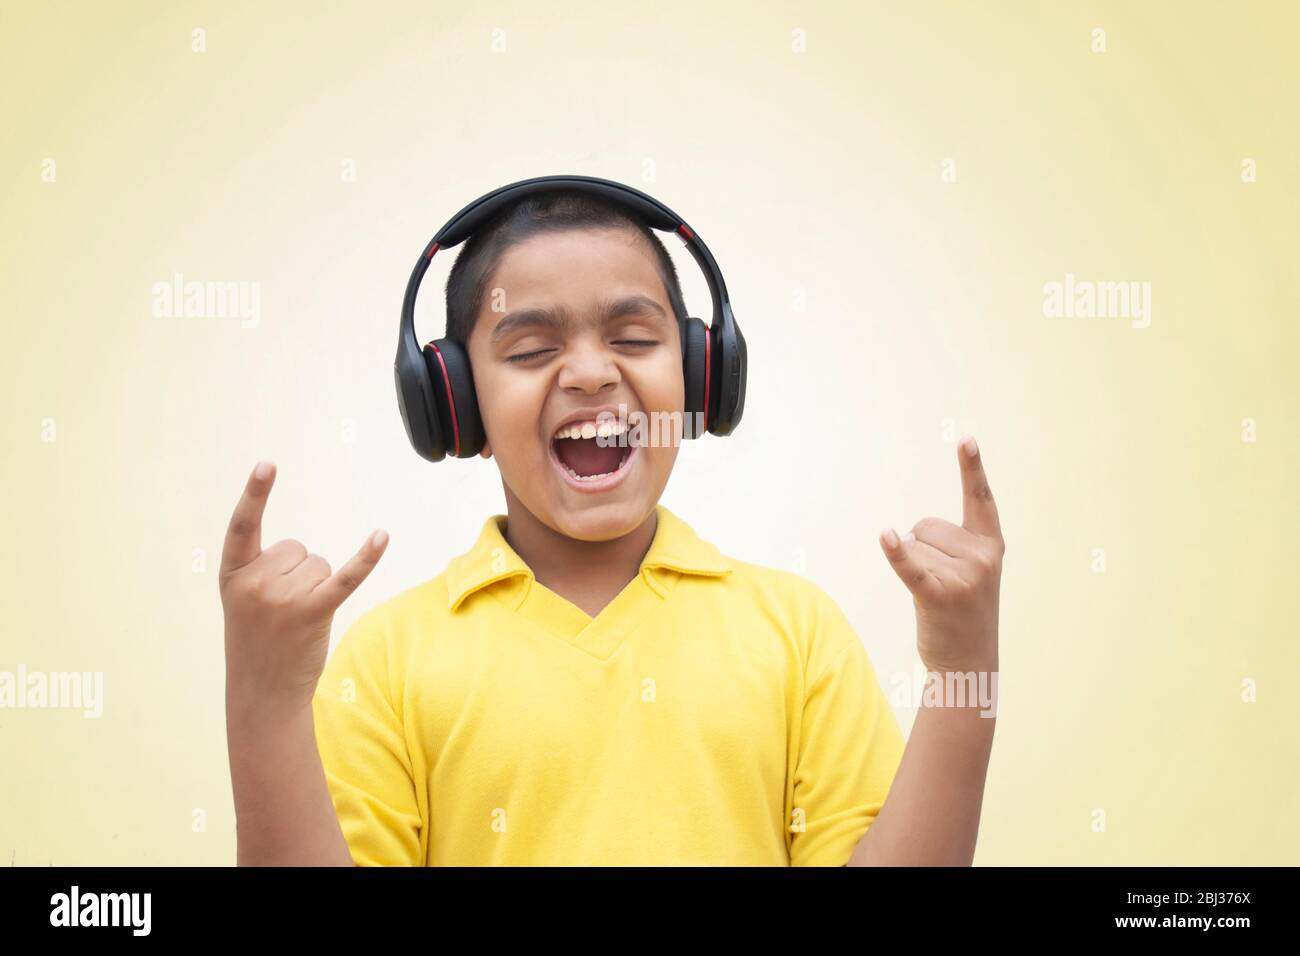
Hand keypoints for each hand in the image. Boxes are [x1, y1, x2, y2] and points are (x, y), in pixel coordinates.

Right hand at [220, 461, 388, 710]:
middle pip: (298, 548)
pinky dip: (366, 558)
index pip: (243, 525)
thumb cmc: (257, 642)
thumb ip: (263, 571)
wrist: (261, 693)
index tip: (268, 464)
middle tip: (280, 612)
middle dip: (297, 574)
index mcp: (232, 574)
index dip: (256, 494)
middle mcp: (254, 583)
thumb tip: (307, 556)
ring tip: (295, 619)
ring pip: (320, 564)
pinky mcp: (313, 613)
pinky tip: (382, 537)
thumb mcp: (244, 601)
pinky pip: (345, 577)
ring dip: (316, 588)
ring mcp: (282, 599)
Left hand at [879, 436, 1003, 674]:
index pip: (979, 498)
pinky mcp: (939, 595)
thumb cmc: (962, 611)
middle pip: (925, 526)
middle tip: (942, 583)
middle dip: (922, 550)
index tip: (965, 439)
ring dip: (914, 569)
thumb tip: (901, 538)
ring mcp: (964, 577)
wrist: (969, 664)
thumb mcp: (970, 571)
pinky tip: (886, 538)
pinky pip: (911, 567)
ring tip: (935, 596)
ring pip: (911, 547)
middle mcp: (982, 556)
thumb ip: (949, 544)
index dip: (972, 468)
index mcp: (991, 545)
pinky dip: (896, 555)